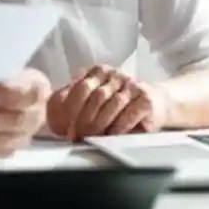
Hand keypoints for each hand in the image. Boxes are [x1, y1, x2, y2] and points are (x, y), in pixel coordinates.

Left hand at [47, 65, 171, 139]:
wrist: (154, 103)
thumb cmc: (118, 106)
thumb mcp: (95, 100)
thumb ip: (76, 101)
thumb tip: (53, 115)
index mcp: (99, 71)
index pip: (81, 87)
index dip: (70, 108)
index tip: (62, 126)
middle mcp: (115, 75)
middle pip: (95, 95)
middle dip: (83, 119)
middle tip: (75, 135)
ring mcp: (131, 85)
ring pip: (112, 103)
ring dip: (99, 123)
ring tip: (90, 137)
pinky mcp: (145, 99)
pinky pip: (129, 112)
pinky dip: (119, 125)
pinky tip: (111, 134)